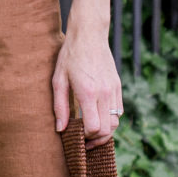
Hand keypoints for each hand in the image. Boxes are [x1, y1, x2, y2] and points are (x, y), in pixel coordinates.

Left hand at [52, 24, 121, 146]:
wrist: (89, 35)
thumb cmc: (70, 56)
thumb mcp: (58, 80)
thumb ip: (60, 107)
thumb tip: (61, 129)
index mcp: (88, 92)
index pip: (94, 128)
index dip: (86, 137)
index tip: (76, 135)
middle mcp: (104, 93)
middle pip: (108, 129)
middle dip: (96, 139)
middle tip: (84, 140)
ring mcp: (113, 90)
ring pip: (116, 122)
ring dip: (105, 132)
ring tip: (92, 133)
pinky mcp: (117, 86)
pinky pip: (119, 111)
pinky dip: (111, 120)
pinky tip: (99, 118)